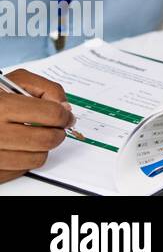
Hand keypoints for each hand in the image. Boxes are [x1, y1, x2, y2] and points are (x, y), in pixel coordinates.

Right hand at [0, 69, 72, 183]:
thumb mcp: (16, 81)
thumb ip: (46, 88)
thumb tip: (65, 108)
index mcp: (2, 106)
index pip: (52, 115)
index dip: (65, 115)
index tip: (66, 116)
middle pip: (47, 139)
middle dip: (58, 132)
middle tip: (55, 128)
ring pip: (37, 158)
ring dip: (42, 148)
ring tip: (33, 136)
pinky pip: (21, 170)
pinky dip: (25, 160)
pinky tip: (19, 147)